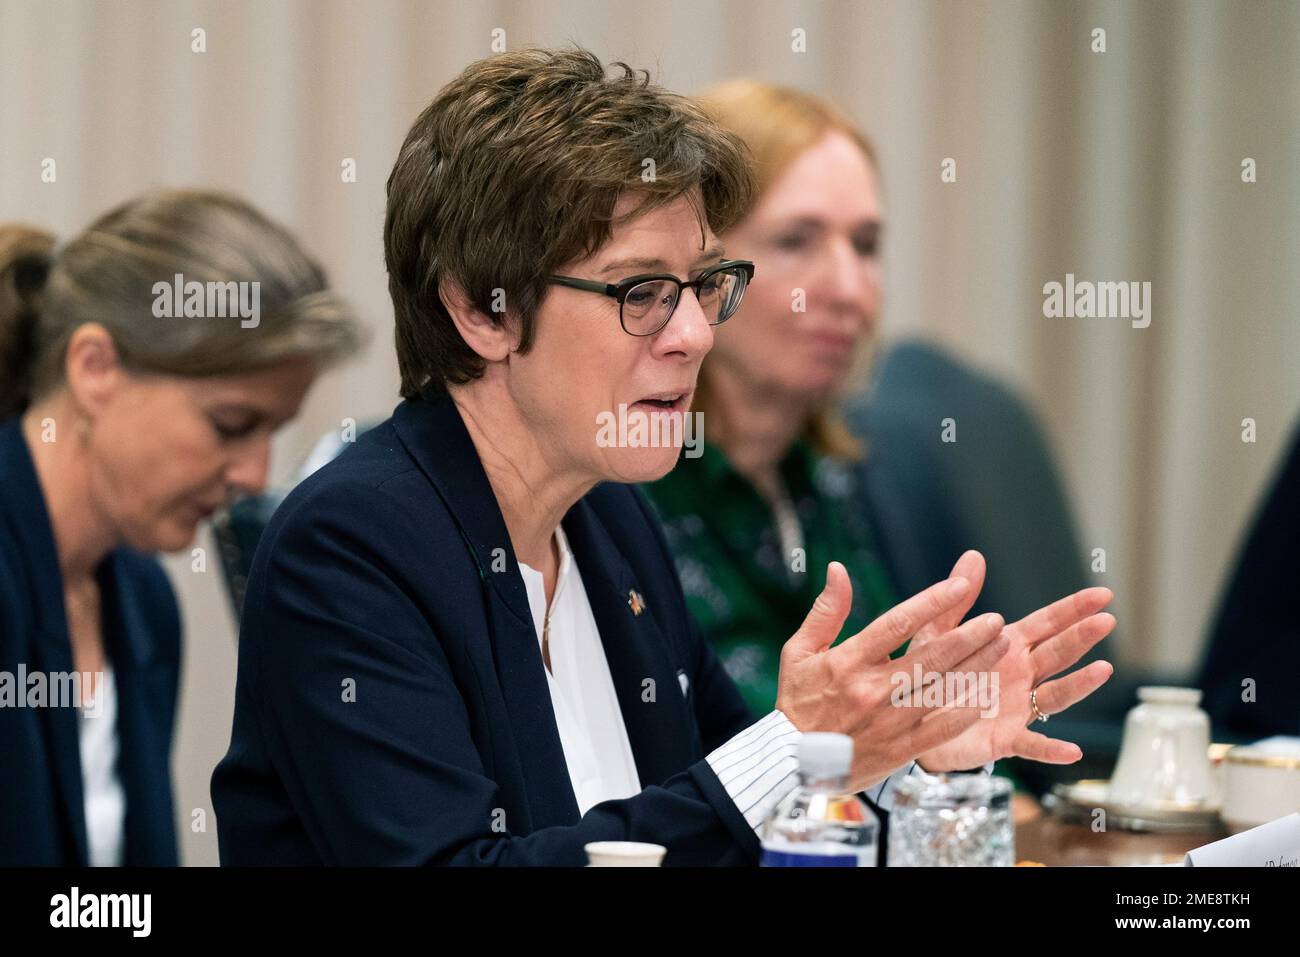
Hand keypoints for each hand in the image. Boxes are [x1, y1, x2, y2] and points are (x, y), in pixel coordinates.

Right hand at [776, 559, 1008, 793]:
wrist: (793, 763)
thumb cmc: (798, 701)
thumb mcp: (799, 651)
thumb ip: (826, 610)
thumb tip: (838, 569)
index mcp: (848, 662)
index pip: (898, 624)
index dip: (933, 602)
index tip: (961, 586)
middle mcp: (871, 690)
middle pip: (930, 658)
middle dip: (968, 636)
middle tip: (996, 620)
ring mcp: (888, 722)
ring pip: (942, 691)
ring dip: (975, 667)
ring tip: (1000, 646)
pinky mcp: (900, 749)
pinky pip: (941, 729)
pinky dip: (966, 710)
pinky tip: (987, 693)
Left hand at [912, 551, 1115, 771]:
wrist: (910, 722)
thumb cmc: (929, 674)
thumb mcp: (938, 634)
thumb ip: (957, 600)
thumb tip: (974, 556)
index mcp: (1006, 646)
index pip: (1047, 623)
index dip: (1074, 609)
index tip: (1103, 595)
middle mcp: (1020, 675)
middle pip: (1058, 653)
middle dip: (1082, 636)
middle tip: (1107, 621)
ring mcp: (1017, 707)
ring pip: (1055, 695)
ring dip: (1079, 684)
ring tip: (1102, 670)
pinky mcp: (1006, 738)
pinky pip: (1032, 744)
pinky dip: (1051, 748)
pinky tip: (1071, 751)